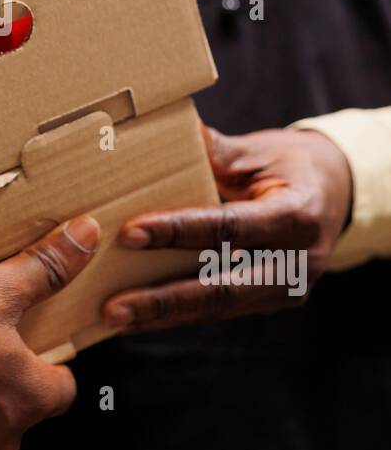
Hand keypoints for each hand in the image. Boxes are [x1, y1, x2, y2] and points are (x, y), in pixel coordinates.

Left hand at [101, 125, 352, 335]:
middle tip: (111, 309)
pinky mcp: (273, 302)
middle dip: (163, 300)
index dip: (177, 231)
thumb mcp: (257, 151)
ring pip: (217, 308)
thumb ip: (213, 150)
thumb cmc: (291, 164)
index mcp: (297, 216)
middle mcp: (297, 262)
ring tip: (113, 319)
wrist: (337, 192)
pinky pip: (219, 311)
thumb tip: (161, 130)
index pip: (228, 228)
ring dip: (162, 316)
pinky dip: (177, 315)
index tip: (129, 234)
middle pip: (221, 288)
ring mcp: (287, 289)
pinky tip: (139, 318)